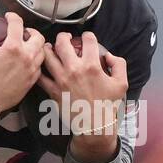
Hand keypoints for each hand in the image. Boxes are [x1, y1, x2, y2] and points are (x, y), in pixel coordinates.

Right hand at [0, 13, 43, 112]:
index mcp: (13, 47)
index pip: (18, 24)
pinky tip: (28, 60)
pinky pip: (40, 66)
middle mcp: (26, 57)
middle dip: (31, 30)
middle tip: (23, 31)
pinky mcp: (32, 80)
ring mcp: (31, 70)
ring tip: (28, 45)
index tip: (9, 17)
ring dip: (36, 45)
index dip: (13, 17)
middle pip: (38, 36)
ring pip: (42, 52)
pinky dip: (36, 60)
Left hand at [39, 31, 127, 162]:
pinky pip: (41, 77)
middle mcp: (74, 69)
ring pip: (47, 56)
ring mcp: (61, 80)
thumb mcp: (122, 83)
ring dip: (48, 49)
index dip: (88, 36)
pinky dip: (39, 70)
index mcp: (91, 66)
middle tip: (65, 38)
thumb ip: (119, 64)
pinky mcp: (53, 91)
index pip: (88, 40)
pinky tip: (42, 67)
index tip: (87, 38)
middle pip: (62, 42)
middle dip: (63, 36)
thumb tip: (108, 56)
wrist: (94, 126)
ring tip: (50, 48)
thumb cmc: (108, 105)